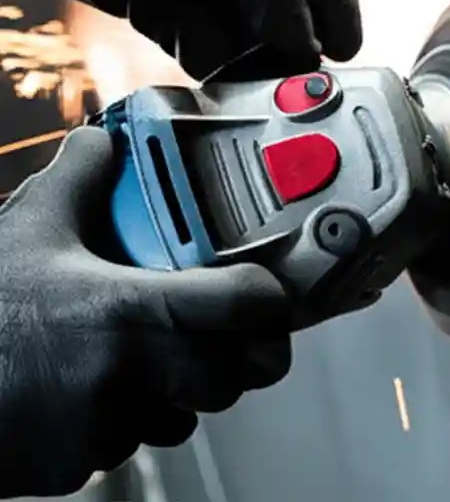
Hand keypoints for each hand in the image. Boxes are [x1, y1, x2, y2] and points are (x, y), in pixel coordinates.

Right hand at [0, 128, 292, 497]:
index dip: (271, 299)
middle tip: (218, 329)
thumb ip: (78, 179)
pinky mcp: (85, 465)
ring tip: (146, 357)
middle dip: (234, 354)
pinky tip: (92, 389)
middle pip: (237, 374)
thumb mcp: (26, 231)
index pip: (251, 307)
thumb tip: (104, 138)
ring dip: (182, 391)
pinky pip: (135, 442)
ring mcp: (112, 428)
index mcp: (136, 311)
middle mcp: (136, 374)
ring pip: (189, 415)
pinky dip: (128, 419)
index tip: (267, 290)